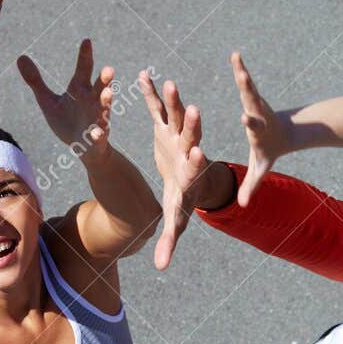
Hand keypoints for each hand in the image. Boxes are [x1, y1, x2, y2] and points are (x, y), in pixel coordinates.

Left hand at [17, 38, 113, 155]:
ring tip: (109, 93)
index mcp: (80, 90)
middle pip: (100, 87)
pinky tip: (97, 133)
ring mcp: (97, 119)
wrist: (83, 147)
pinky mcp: (97, 137)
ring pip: (104, 109)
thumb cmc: (67, 121)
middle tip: (109, 69)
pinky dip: (99, 134)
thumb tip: (20, 57)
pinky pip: (99, 135)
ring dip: (107, 101)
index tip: (86, 41)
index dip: (85, 56)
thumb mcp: (48, 100)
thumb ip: (36, 81)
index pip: (84, 69)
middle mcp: (92, 102)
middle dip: (105, 79)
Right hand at [140, 69, 207, 270]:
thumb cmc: (182, 202)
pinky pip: (157, 107)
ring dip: (174, 100)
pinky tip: (143, 75)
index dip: (197, 161)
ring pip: (177, 116)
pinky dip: (152, 93)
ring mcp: (176, 136)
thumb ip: (169, 241)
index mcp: (191, 172)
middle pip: (192, 136)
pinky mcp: (165, 126)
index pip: (196, 166)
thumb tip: (161, 268)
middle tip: (196, 110)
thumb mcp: (176, 221)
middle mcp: (187, 150)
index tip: (199, 153)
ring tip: (170, 83)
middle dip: (193, 125)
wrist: (188, 180)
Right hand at [233, 50, 289, 206]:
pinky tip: (235, 54)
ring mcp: (257, 103)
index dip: (249, 123)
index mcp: (259, 132)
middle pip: (252, 101)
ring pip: (249, 87)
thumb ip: (251, 185)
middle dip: (247, 90)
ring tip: (236, 58)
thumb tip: (242, 205)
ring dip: (242, 73)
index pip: (253, 127)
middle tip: (242, 76)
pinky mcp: (254, 95)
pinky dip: (240, 68)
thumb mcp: (261, 169)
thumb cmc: (269, 152)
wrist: (287, 134)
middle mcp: (259, 115)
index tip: (244, 117)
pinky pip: (246, 80)